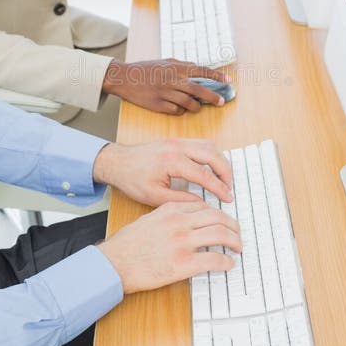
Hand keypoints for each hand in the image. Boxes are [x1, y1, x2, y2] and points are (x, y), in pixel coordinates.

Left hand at [93, 137, 232, 205]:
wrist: (118, 162)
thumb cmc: (131, 179)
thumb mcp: (155, 197)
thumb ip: (181, 200)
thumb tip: (202, 204)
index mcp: (171, 161)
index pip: (204, 174)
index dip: (219, 187)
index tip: (227, 197)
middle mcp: (177, 146)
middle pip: (213, 154)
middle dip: (225, 172)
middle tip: (228, 188)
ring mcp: (177, 140)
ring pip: (209, 145)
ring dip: (220, 161)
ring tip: (223, 178)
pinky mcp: (176, 140)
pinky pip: (201, 143)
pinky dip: (211, 154)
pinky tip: (211, 167)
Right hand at [98, 201, 241, 293]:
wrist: (114, 263)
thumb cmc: (126, 245)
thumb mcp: (148, 220)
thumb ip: (168, 216)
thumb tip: (187, 220)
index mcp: (170, 210)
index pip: (204, 206)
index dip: (218, 213)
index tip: (223, 220)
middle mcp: (179, 223)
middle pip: (217, 217)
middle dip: (232, 225)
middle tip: (237, 233)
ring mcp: (182, 243)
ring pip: (220, 235)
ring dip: (234, 241)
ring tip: (237, 247)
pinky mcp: (184, 264)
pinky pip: (214, 259)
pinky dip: (226, 261)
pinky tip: (228, 264)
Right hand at [103, 58, 232, 113]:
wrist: (124, 78)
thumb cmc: (146, 69)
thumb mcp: (165, 61)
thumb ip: (182, 65)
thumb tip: (198, 68)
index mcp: (176, 67)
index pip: (202, 71)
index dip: (217, 76)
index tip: (229, 81)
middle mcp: (172, 80)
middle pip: (199, 90)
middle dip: (213, 97)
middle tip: (221, 101)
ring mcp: (165, 93)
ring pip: (188, 103)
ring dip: (196, 107)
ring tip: (198, 107)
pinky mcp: (158, 105)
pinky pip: (176, 111)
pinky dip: (180, 111)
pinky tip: (179, 108)